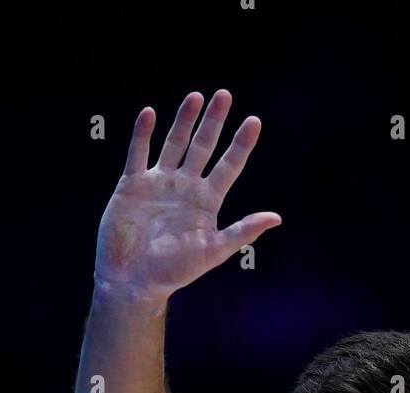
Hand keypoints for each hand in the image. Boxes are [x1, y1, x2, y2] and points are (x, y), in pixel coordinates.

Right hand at [93, 89, 281, 301]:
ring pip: (174, 144)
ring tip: (196, 96)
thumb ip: (243, 231)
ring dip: (184, 120)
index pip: (229, 167)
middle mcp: (185, 187)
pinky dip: (142, 134)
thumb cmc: (174, 271)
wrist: (133, 280)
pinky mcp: (132, 184)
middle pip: (203, 147)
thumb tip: (277, 217)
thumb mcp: (214, 251)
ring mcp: (159, 183)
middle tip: (225, 95)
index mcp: (207, 202)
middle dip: (214, 122)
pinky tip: (150, 113)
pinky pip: (138, 153)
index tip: (253, 121)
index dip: (241, 145)